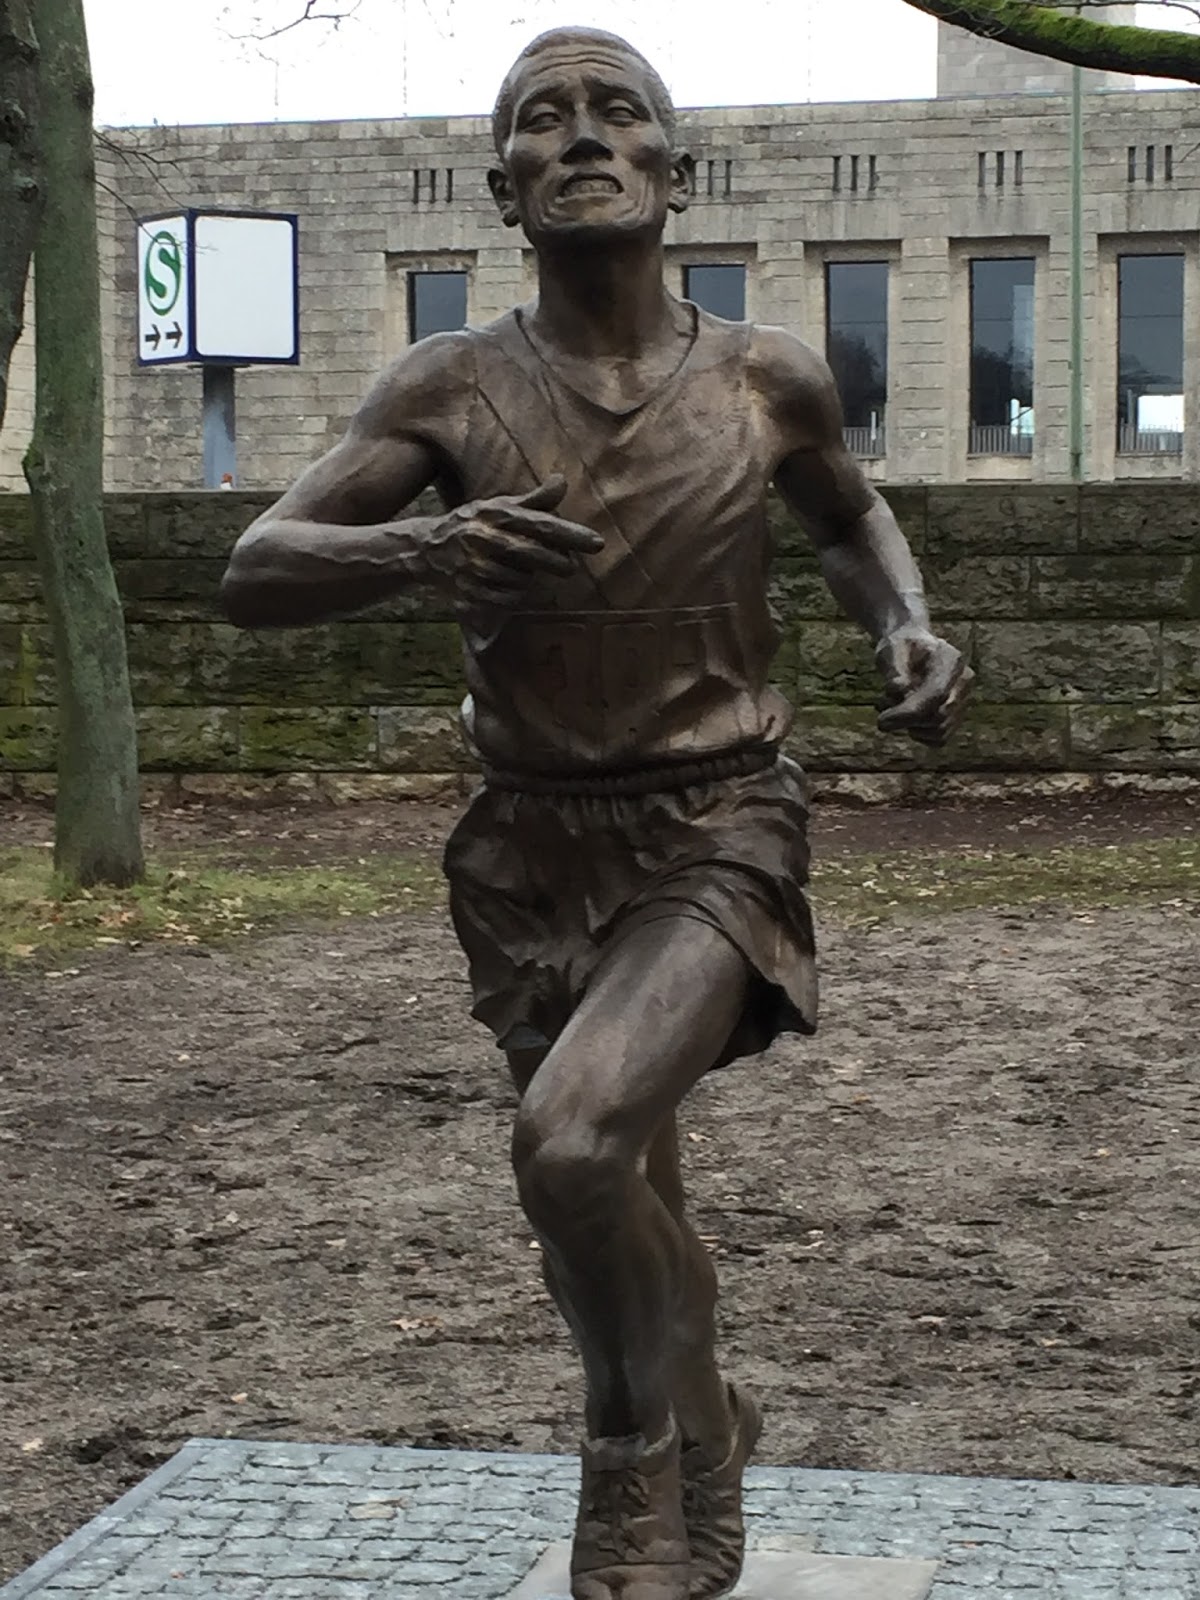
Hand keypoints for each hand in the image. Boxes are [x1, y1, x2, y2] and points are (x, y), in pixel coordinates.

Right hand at [420, 475, 602, 608]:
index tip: (597, 544)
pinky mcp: (469, 593)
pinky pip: (506, 600)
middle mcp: (483, 540)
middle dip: (558, 563)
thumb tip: (562, 481)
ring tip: (522, 571)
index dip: (571, 534)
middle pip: (533, 555)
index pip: (540, 525)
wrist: (426, 550)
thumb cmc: (473, 525)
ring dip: (530, 579)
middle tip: (569, 567)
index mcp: (494, 516)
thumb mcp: (498, 507)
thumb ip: (534, 501)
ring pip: (521, 580)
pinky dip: (515, 595)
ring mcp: (474, 568)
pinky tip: (508, 586)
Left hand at [875, 625, 972, 746]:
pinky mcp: (956, 717)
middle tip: (881, 705)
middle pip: (938, 717)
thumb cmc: (899, 647)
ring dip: (909, 727)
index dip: (908, 712)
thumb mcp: (890, 651)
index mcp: (951, 659)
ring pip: (939, 732)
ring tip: (891, 706)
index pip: (936, 694)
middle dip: (905, 720)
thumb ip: (894, 669)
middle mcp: (964, 681)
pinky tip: (904, 718)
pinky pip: (938, 740)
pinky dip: (917, 734)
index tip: (881, 721)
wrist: (912, 649)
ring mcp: (963, 700)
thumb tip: (899, 690)